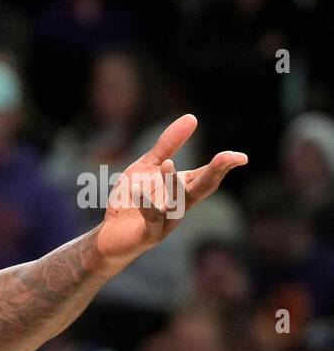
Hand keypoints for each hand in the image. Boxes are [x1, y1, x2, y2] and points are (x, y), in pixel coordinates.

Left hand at [96, 114, 246, 268]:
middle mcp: (180, 204)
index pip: (208, 175)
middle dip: (214, 172)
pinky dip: (146, 203)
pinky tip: (138, 188)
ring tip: (168, 163)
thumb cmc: (132, 198)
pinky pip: (151, 217)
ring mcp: (167, 220)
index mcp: (183, 187)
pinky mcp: (150, 233)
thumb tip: (192, 117)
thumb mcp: (148, 165)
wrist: (109, 233)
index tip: (241, 157)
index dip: (224, 165)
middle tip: (228, 158)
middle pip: (202, 188)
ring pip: (177, 203)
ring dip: (173, 184)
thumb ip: (168, 145)